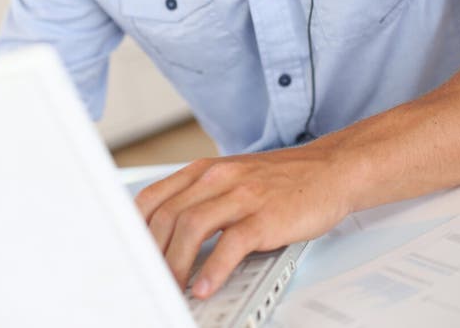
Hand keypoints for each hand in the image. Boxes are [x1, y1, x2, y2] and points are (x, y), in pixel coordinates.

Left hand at [135, 140, 352, 298]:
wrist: (329, 169)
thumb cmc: (280, 180)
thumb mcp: (232, 178)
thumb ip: (200, 199)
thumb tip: (166, 236)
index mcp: (204, 170)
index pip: (153, 197)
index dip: (135, 231)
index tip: (130, 256)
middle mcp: (218, 178)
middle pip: (167, 215)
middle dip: (152, 254)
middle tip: (149, 281)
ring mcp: (242, 195)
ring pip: (191, 227)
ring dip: (176, 265)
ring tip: (172, 290)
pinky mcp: (266, 216)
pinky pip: (231, 244)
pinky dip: (213, 270)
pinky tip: (206, 287)